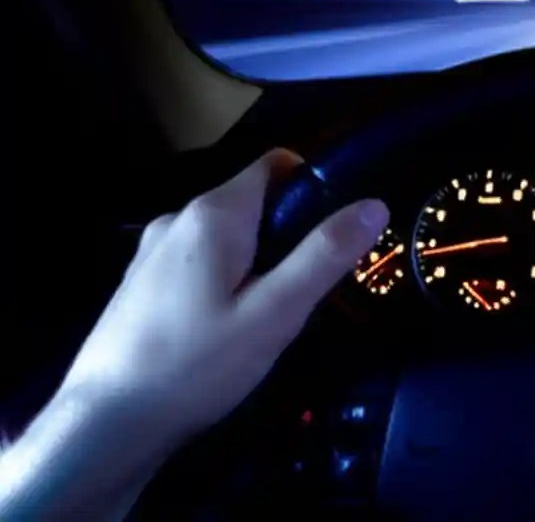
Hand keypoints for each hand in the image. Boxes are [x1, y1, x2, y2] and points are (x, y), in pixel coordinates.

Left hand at [3, 150, 387, 517]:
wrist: (106, 424)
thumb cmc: (197, 364)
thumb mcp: (275, 313)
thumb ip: (324, 256)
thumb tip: (374, 205)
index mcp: (215, 213)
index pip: (276, 164)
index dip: (315, 187)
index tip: (335, 237)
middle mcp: (179, 218)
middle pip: (254, 203)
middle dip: (289, 237)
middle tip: (305, 297)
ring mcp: (154, 250)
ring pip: (228, 237)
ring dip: (258, 264)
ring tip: (267, 322)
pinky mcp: (142, 282)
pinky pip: (201, 263)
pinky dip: (226, 282)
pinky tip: (226, 333)